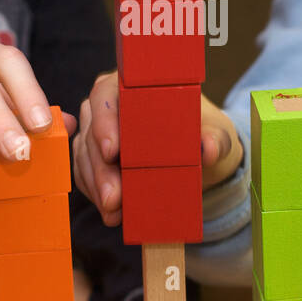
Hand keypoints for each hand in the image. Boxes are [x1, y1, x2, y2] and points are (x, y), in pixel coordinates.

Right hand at [72, 70, 242, 226]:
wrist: (198, 153)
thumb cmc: (202, 131)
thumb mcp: (215, 132)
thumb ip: (215, 138)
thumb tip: (209, 149)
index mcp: (130, 86)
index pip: (106, 95)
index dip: (104, 122)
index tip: (113, 151)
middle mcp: (106, 106)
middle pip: (91, 132)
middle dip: (101, 168)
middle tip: (114, 197)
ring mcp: (96, 133)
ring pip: (85, 158)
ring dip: (97, 187)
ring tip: (114, 212)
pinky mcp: (94, 159)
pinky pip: (86, 176)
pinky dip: (97, 195)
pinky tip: (112, 214)